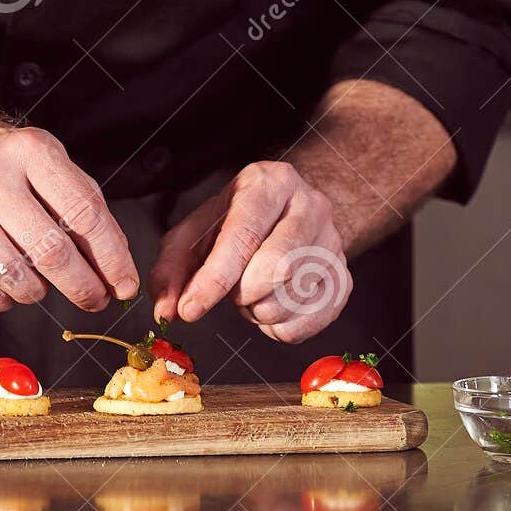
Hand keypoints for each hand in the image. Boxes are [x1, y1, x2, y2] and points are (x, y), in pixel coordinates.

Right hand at [0, 126, 138, 314]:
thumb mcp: (48, 162)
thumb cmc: (6, 164)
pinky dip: (0, 299)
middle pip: (50, 250)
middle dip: (82, 286)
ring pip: (12, 275)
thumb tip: (116, 264)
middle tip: (95, 299)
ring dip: (37, 293)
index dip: (111, 257)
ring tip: (44, 286)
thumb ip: (84, 205)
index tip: (124, 284)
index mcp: (32, 152)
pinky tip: (8, 287)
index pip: (83, 213)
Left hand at [148, 161, 349, 343]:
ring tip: (253, 293)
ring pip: (291, 298)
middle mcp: (310, 204)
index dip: (214, 278)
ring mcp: (334, 240)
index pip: (244, 234)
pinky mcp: (344, 276)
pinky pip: (310, 322)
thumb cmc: (236, 222)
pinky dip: (280, 328)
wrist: (287, 214)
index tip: (190, 309)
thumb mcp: (196, 233)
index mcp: (269, 183)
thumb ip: (172, 269)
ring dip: (258, 311)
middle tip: (233, 290)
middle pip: (276, 267)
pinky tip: (271, 307)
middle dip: (241, 293)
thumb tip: (167, 310)